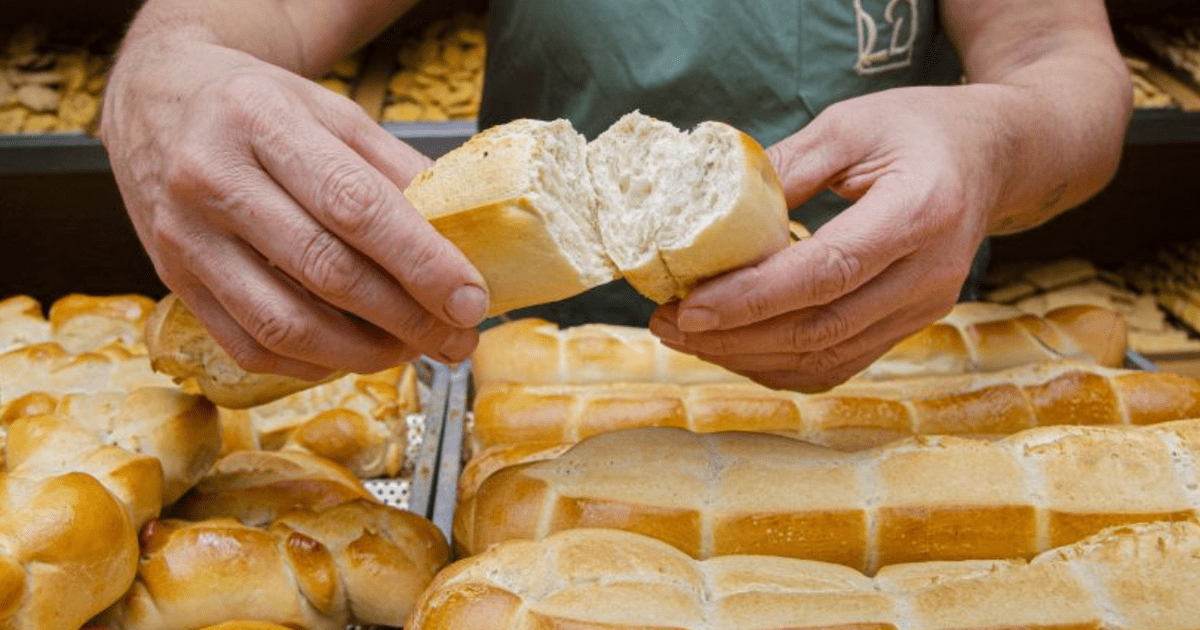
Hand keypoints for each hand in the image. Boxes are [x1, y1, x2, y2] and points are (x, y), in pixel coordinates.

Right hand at [101, 36, 487, 379]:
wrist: (157, 99)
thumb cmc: (258, 107)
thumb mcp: (332, 112)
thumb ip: (395, 170)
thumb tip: (461, 240)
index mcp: (261, 121)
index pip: (355, 206)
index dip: (422, 262)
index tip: (470, 299)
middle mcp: (212, 178)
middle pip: (326, 271)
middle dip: (407, 318)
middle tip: (458, 336)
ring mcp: (184, 236)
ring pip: (285, 323)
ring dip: (363, 352)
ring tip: (412, 348)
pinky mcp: (172, 280)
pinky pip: (248, 345)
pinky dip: (311, 363)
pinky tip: (352, 353)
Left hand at [649, 85, 1016, 391]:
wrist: (991, 156)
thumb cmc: (917, 129)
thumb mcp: (850, 125)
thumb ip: (783, 168)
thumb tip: (704, 212)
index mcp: (921, 211)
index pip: (827, 272)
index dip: (753, 298)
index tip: (690, 306)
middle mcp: (930, 274)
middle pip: (821, 328)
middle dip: (734, 336)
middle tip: (668, 323)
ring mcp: (924, 309)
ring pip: (825, 358)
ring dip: (747, 357)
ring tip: (685, 336)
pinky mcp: (910, 326)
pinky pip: (837, 363)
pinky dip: (778, 364)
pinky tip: (732, 346)